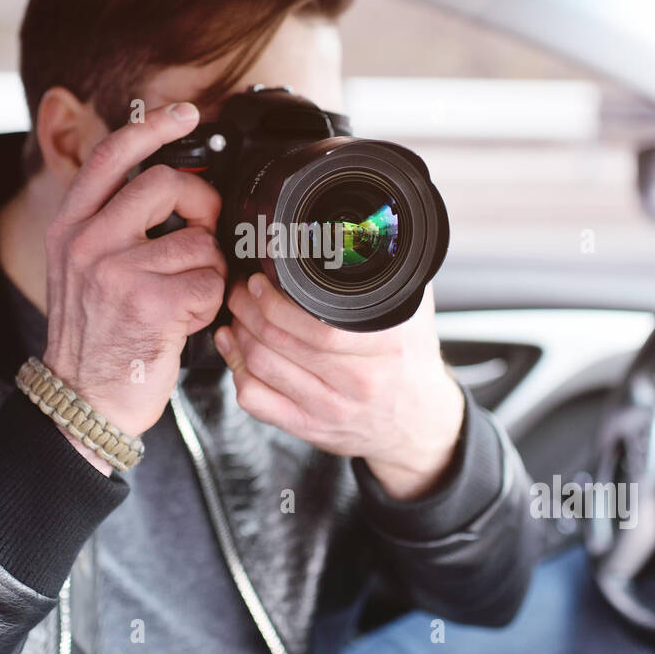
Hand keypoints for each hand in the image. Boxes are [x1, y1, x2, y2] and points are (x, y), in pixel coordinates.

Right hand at [43, 102, 226, 456]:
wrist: (81, 404)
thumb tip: (173, 185)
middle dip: (201, 206)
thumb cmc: (95, 338)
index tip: (185, 114)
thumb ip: (113, 224)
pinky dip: (209, 305)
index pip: (111, 156)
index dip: (152, 126)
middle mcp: (85, 242)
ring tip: (185, 297)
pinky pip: (207, 282)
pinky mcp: (147, 303)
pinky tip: (187, 321)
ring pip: (197, 240)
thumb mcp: (82, 269)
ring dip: (207, 271)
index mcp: (69, 226)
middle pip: (165, 184)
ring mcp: (114, 271)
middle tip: (203, 235)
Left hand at [216, 274, 465, 499]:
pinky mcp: (308, 427)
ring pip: (261, 367)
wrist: (418, 422)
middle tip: (240, 289)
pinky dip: (236, 369)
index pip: (318, 327)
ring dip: (239, 333)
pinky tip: (236, 349)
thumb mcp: (412, 312)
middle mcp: (357, 382)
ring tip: (237, 313)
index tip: (261, 279)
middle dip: (248, 309)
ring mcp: (330, 409)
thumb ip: (390, 273)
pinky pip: (256, 399)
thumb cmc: (410, 360)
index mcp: (385, 349)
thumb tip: (368, 226)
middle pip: (280, 343)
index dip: (276, 302)